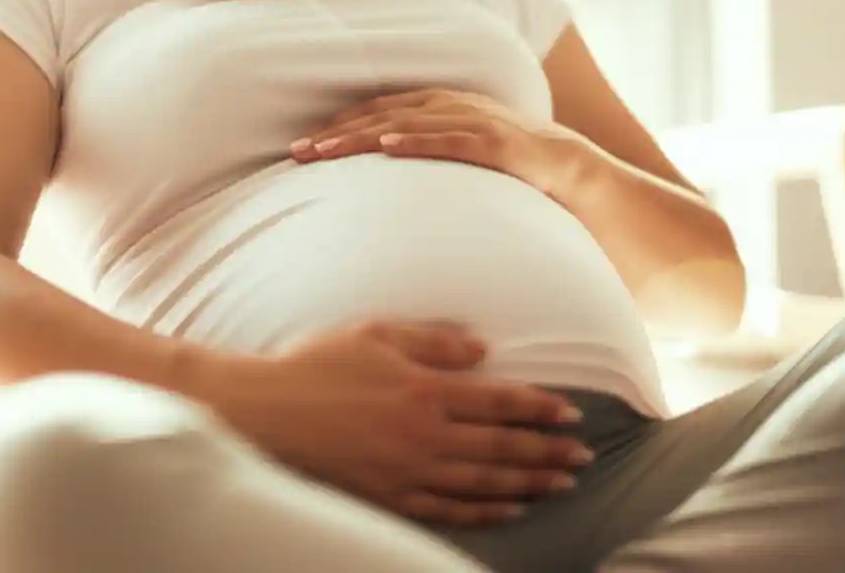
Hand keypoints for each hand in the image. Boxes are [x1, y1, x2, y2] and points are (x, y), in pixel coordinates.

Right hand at [192, 320, 593, 525]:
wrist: (261, 414)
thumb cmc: (316, 365)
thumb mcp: (374, 332)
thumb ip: (433, 341)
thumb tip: (483, 349)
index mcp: (423, 389)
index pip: (499, 401)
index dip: (540, 408)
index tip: (571, 414)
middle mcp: (423, 435)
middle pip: (502, 447)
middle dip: (548, 452)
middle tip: (583, 457)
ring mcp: (408, 472)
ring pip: (483, 483)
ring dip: (528, 484)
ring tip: (561, 484)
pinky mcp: (389, 498)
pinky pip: (448, 510)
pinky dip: (484, 511)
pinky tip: (509, 509)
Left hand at [290, 89, 587, 199]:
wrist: (571, 169)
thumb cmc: (510, 165)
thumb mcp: (462, 150)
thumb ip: (427, 150)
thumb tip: (384, 166)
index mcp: (441, 105)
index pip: (378, 111)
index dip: (339, 125)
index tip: (302, 146)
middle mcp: (452, 105)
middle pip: (381, 114)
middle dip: (336, 133)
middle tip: (295, 153)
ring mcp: (473, 121)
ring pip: (405, 124)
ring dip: (361, 136)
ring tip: (324, 151)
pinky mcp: (494, 143)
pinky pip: (449, 139)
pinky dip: (416, 140)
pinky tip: (386, 146)